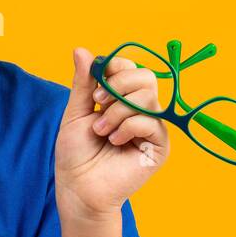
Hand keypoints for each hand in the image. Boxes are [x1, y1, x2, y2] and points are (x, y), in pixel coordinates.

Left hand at [55, 46, 169, 219]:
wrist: (78, 187)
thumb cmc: (76, 153)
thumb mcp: (76, 112)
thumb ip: (83, 83)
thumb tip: (80, 49)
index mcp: (123, 99)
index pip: (131, 68)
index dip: (115, 68)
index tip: (94, 88)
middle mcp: (141, 110)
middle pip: (145, 76)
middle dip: (118, 86)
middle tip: (98, 105)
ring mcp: (153, 127)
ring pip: (147, 97)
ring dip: (117, 111)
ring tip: (101, 131)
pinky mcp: (160, 146)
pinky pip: (151, 121)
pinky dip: (127, 127)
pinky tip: (114, 141)